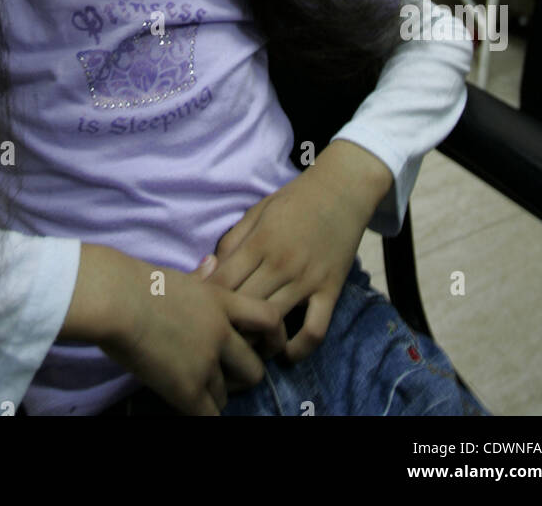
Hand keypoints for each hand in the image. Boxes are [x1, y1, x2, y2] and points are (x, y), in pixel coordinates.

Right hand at [77, 248, 281, 415]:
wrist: (116, 299)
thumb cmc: (138, 282)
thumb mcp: (180, 275)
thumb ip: (203, 276)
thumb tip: (212, 263)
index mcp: (222, 301)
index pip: (270, 320)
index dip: (275, 337)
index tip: (265, 345)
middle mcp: (221, 334)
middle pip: (255, 368)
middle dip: (243, 376)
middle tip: (227, 375)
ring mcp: (206, 363)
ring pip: (228, 394)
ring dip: (216, 394)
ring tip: (198, 386)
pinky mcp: (186, 388)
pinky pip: (209, 414)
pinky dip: (202, 412)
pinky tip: (188, 402)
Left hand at [203, 142, 392, 363]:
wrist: (342, 191)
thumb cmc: (295, 200)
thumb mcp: (257, 211)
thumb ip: (232, 241)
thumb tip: (208, 270)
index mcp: (259, 242)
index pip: (223, 282)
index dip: (206, 301)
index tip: (199, 312)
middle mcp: (281, 263)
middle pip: (244, 306)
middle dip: (227, 323)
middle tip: (218, 333)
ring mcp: (307, 280)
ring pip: (273, 323)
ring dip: (256, 340)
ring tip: (246, 345)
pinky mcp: (331, 291)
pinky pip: (315, 331)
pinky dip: (298, 349)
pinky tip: (284, 351)